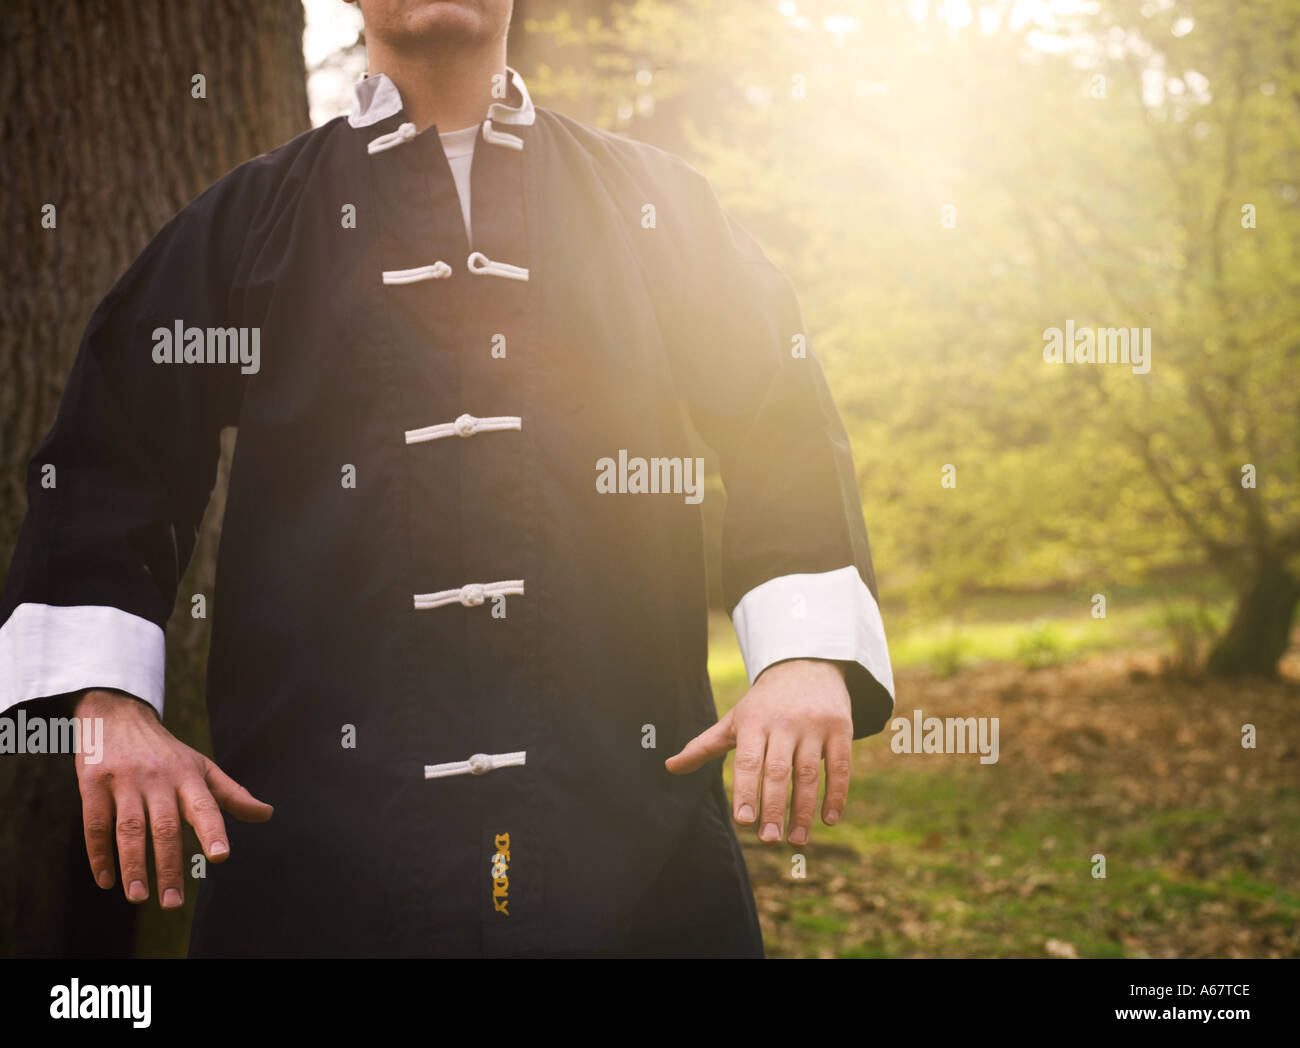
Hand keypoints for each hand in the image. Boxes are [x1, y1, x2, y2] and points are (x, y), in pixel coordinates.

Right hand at [72, 688, 273, 908]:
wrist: (117, 716)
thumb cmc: (166, 751)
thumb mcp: (202, 766)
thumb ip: (232, 794)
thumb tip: (267, 815)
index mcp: (189, 776)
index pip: (205, 806)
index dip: (213, 830)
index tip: (220, 857)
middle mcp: (159, 779)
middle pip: (166, 827)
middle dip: (169, 866)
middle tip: (172, 902)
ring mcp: (125, 781)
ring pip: (130, 829)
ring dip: (134, 866)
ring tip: (138, 897)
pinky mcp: (93, 784)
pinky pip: (96, 825)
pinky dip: (100, 854)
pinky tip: (106, 880)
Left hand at [664, 658, 851, 844]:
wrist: (806, 664)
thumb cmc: (763, 702)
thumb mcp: (733, 720)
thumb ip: (703, 746)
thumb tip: (669, 767)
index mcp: (753, 722)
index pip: (749, 761)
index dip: (747, 791)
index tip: (744, 822)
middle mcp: (783, 723)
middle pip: (778, 770)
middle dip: (774, 807)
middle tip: (769, 840)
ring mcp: (814, 725)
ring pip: (810, 772)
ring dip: (804, 810)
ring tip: (796, 840)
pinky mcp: (841, 727)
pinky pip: (840, 765)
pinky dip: (837, 795)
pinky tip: (829, 820)